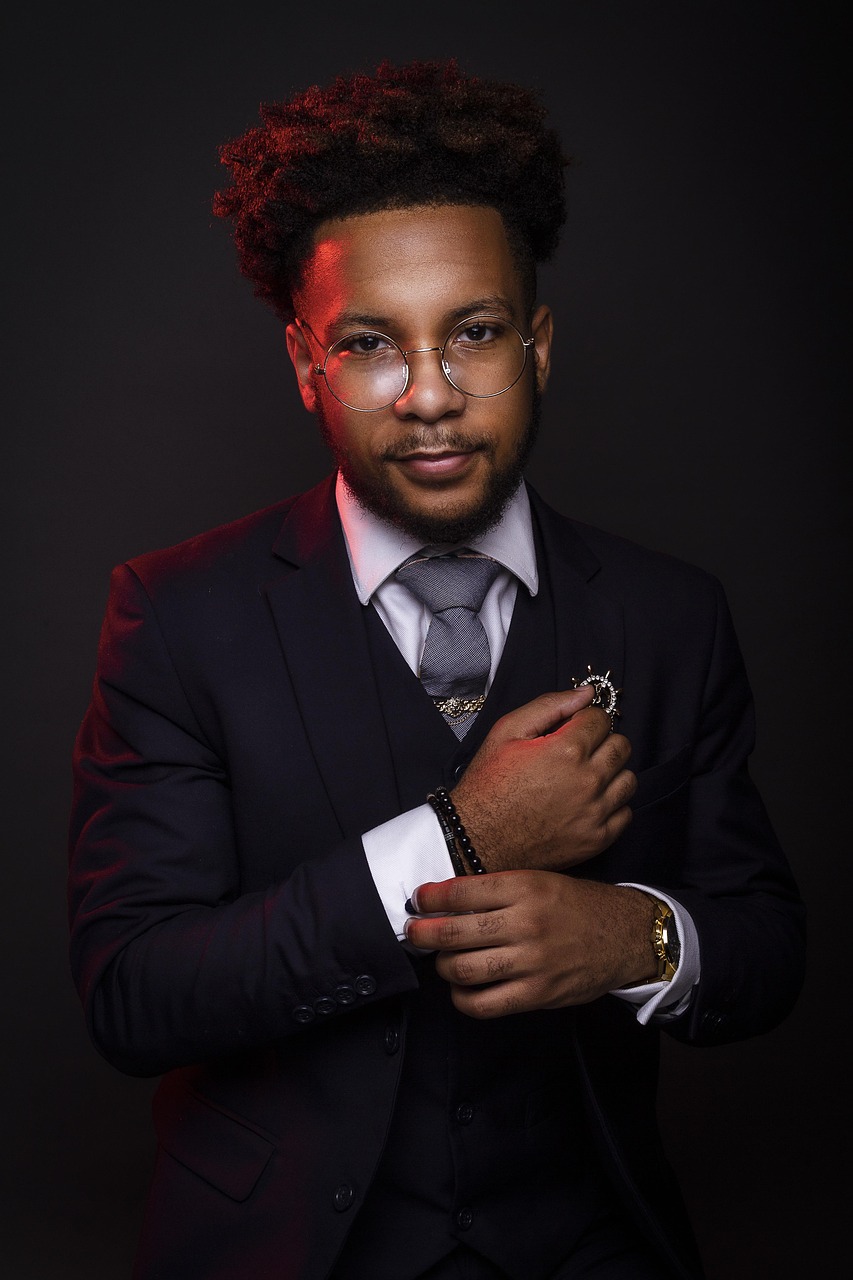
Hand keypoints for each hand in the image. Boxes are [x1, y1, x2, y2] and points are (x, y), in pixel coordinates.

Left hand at [405, 871, 657, 1017]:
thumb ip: (500, 889)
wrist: (627, 935)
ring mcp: (532, 961)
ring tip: (442, 960)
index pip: (461, 892)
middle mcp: (526, 923)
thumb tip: (448, 898)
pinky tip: (462, 990)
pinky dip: (463, 999)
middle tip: (414, 932)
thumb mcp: (542, 881)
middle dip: (424, 933)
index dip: (431, 897)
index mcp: (526, 887)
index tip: (418, 899)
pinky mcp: (538, 994)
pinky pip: (485, 1004)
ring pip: (463, 969)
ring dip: (443, 966)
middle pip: (454, 932)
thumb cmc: (580, 905)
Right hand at [451, 688, 635, 873]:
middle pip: (621, 746)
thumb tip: (586, 693)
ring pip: (628, 779)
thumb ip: (549, 706)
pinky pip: (625, 813)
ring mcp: (594, 813)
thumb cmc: (488, 785)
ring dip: (611, 773)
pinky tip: (588, 803)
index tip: (571, 730)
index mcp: (567, 750)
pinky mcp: (596, 839)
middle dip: (602, 742)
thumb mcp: (507, 731)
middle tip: (577, 753)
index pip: (601, 718)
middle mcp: (587, 781)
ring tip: (584, 778)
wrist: (476, 838)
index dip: (584, 720)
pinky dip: (612, 806)